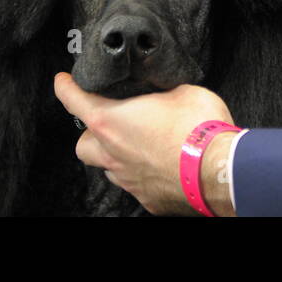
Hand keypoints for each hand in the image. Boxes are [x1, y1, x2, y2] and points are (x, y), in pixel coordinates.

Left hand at [53, 73, 237, 215]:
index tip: (62, 81)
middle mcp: (112, 153)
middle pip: (84, 145)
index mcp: (112, 121)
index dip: (66, 87)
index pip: (75, 100)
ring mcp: (129, 180)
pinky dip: (145, 173)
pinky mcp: (148, 199)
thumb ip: (162, 90)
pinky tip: (165, 164)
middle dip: (92, 134)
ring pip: (110, 167)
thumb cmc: (199, 127)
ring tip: (143, 144)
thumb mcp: (182, 89)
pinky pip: (137, 185)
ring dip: (119, 155)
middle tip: (111, 122)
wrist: (219, 169)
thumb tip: (164, 91)